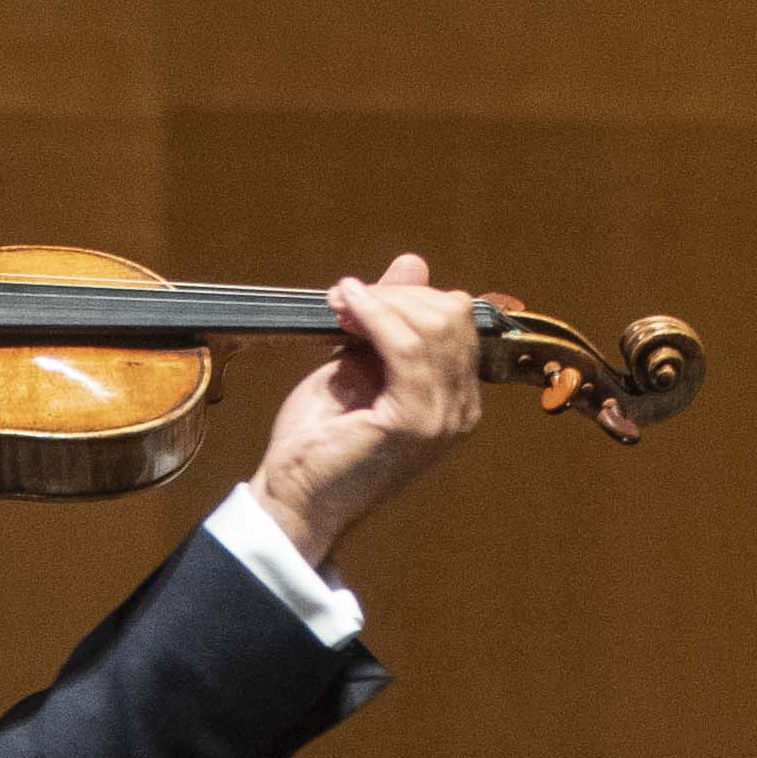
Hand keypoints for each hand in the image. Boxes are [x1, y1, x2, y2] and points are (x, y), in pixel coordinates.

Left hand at [246, 251, 483, 573]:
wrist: (295, 495)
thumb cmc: (322, 438)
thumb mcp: (360, 362)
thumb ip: (389, 319)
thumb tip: (413, 262)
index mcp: (455, 399)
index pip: (457, 321)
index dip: (410, 296)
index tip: (359, 294)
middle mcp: (461, 411)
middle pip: (451, 317)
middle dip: (396, 295)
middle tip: (346, 297)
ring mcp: (443, 419)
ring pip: (433, 327)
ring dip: (381, 302)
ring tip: (340, 302)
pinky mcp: (415, 421)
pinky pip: (408, 347)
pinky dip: (375, 316)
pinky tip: (347, 308)